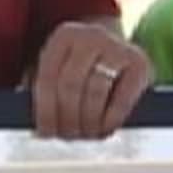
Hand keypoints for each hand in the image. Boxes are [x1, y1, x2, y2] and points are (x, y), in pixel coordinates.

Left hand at [28, 22, 150, 139]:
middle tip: (67, 136)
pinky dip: (111, 120)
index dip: (45, 110)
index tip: (45, 132)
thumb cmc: (83, 68)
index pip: (47, 77)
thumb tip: (32, 123)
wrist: (121, 49)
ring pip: (94, 94)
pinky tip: (105, 129)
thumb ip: (44, 90)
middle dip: (67, 118)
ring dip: (87, 123)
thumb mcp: (60, 69)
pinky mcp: (140, 63)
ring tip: (85, 135)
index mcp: (63, 36)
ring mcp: (117, 47)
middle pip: (70, 86)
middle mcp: (90, 36)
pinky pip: (122, 100)